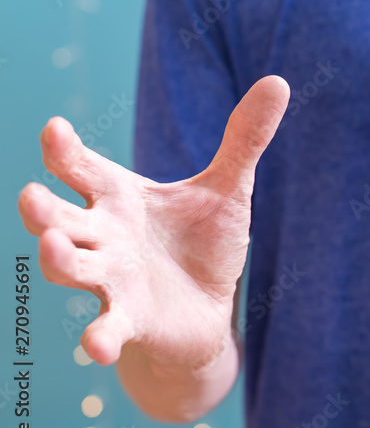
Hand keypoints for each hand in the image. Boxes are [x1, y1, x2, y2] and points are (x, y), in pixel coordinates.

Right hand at [18, 76, 288, 368]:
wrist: (208, 308)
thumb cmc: (204, 244)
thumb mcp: (228, 188)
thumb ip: (244, 139)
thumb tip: (279, 81)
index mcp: (120, 198)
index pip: (82, 169)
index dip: (65, 150)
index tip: (56, 130)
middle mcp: (104, 237)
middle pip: (61, 219)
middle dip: (43, 211)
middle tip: (32, 197)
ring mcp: (112, 280)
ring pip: (72, 268)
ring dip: (59, 260)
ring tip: (53, 249)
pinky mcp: (130, 320)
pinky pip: (109, 327)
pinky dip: (101, 336)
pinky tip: (96, 346)